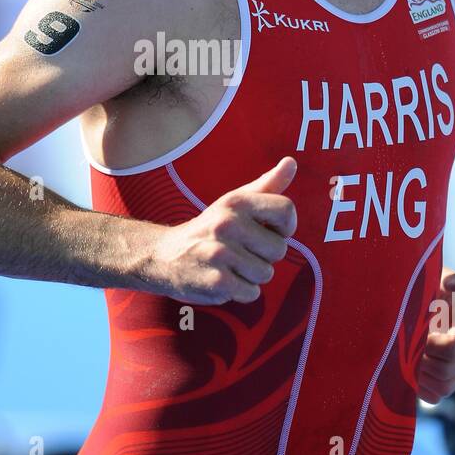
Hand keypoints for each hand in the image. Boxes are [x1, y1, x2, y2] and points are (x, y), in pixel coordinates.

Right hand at [149, 157, 297, 304]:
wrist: (163, 255)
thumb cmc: (208, 229)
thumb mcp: (233, 203)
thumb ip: (266, 185)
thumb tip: (291, 162)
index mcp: (236, 202)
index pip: (286, 210)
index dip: (286, 226)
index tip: (270, 232)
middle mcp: (227, 223)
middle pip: (279, 249)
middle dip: (264, 256)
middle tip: (241, 252)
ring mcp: (221, 252)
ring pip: (266, 273)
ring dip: (252, 276)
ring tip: (230, 266)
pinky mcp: (216, 280)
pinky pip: (251, 292)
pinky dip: (241, 291)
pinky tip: (224, 280)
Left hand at [416, 268, 454, 403]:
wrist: (406, 303)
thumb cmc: (422, 288)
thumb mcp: (432, 279)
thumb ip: (451, 281)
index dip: (434, 344)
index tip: (420, 330)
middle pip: (448, 369)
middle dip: (424, 358)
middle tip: (408, 343)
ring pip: (445, 385)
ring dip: (421, 372)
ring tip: (407, 352)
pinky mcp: (446, 382)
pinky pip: (436, 396)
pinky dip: (420, 385)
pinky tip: (409, 367)